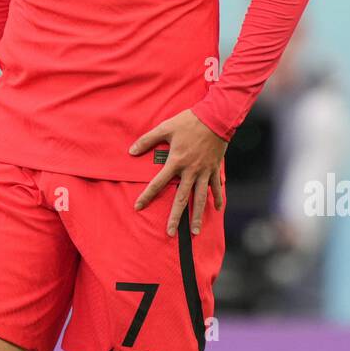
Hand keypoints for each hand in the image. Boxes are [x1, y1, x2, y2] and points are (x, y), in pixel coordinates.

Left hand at [129, 109, 225, 235]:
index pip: (158, 183)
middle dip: (174, 217)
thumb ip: (147, 140)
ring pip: (200, 198)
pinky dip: (218, 197)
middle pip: (181, 199)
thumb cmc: (189, 122)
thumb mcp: (165, 128)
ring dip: (197, 216)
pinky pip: (217, 186)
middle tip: (169, 233)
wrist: (216, 117)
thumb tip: (131, 151)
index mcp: (176, 162)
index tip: (138, 207)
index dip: (147, 195)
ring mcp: (204, 171)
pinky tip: (218, 209)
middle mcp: (190, 171)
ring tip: (195, 232)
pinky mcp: (215, 168)